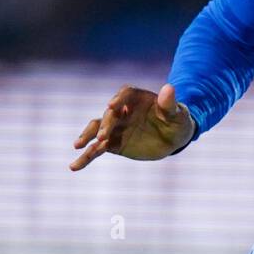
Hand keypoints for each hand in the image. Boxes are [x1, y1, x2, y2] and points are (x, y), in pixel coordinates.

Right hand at [70, 83, 194, 170]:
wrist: (173, 138)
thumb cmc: (177, 121)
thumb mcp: (178, 114)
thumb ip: (170, 103)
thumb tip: (169, 87)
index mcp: (137, 98)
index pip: (125, 95)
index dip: (118, 99)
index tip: (111, 106)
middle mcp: (122, 111)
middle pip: (110, 115)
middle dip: (106, 124)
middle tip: (103, 136)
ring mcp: (115, 127)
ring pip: (96, 130)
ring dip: (87, 137)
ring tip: (78, 146)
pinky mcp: (112, 143)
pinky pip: (96, 149)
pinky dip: (86, 158)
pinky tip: (75, 167)